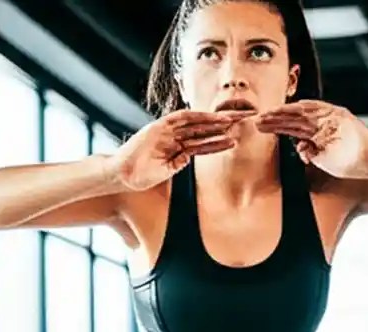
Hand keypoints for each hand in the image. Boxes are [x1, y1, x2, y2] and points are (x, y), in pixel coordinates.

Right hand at [108, 109, 256, 190]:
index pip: (202, 140)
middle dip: (225, 122)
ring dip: (216, 120)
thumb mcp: (164, 170)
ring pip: (197, 123)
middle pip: (204, 127)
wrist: (120, 175)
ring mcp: (167, 131)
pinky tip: (216, 120)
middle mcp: (173, 135)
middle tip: (246, 118)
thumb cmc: (139, 176)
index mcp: (176, 146)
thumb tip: (189, 158)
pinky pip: (182, 121)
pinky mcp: (159, 128)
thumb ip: (177, 162)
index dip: (219, 137)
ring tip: (236, 120)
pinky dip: (199, 120)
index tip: (237, 136)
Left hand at [255, 100, 367, 177]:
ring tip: (271, 113)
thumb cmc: (349, 164)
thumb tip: (300, 147)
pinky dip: (308, 106)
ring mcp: (330, 118)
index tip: (260, 127)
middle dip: (276, 118)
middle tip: (258, 119)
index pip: (290, 128)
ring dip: (288, 112)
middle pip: (293, 119)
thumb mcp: (323, 161)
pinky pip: (323, 108)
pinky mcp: (340, 115)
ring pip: (304, 112)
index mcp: (314, 135)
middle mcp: (320, 124)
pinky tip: (293, 106)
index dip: (275, 126)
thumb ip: (310, 154)